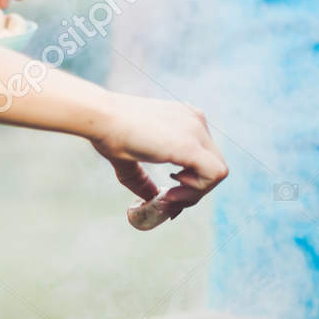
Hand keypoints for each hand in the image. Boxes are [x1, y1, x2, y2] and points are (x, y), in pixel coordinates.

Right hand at [90, 94, 228, 227]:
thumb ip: (142, 178)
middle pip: (213, 166)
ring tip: (168, 197)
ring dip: (195, 193)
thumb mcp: (130, 158)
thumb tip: (150, 198)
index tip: (168, 193)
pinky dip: (197, 190)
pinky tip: (173, 191)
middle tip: (168, 201)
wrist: (101, 117)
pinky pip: (214, 174)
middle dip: (193, 190)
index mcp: (185, 120)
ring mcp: (196, 130)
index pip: (203, 158)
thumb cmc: (108, 132)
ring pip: (218, 172)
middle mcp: (196, 121)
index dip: (190, 182)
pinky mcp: (190, 145)